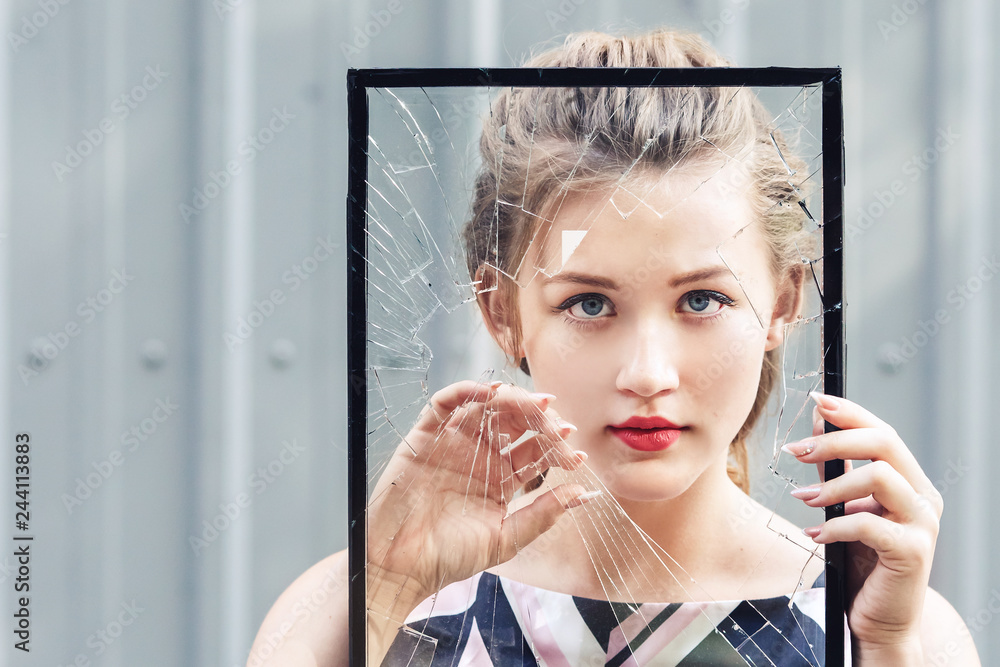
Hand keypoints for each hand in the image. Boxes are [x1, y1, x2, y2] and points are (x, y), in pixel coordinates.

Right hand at [366, 379, 592, 616]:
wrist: (401, 565)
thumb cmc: (450, 557)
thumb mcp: (506, 539)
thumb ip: (543, 514)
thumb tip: (584, 494)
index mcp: (502, 479)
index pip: (535, 450)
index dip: (557, 447)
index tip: (577, 453)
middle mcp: (480, 456)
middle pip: (516, 423)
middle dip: (541, 420)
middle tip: (559, 426)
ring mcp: (453, 443)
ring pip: (488, 407)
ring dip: (514, 401)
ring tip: (537, 405)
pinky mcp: (425, 436)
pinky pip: (445, 404)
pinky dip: (467, 391)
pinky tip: (492, 393)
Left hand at [783, 392, 942, 657]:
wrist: (880, 619)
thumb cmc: (862, 562)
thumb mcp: (844, 508)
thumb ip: (836, 471)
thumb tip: (816, 426)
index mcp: (909, 482)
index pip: (884, 432)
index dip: (851, 413)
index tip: (817, 401)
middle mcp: (923, 498)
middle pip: (886, 444)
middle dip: (836, 440)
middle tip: (796, 450)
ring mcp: (922, 524)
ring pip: (880, 477)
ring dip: (833, 485)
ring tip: (802, 500)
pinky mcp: (913, 553)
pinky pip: (869, 525)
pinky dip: (835, 525)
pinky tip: (815, 535)